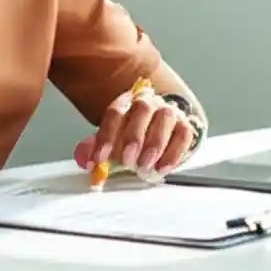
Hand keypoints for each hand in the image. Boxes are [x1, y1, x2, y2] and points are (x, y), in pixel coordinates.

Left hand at [73, 88, 195, 178]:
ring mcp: (168, 112)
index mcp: (126, 102)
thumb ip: (98, 149)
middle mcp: (148, 102)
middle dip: (134, 136)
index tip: (100, 158)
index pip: (115, 112)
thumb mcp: (112, 140)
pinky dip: (174, 152)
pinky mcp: (184, 126)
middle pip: (142, 108)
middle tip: (128, 160)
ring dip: (155, 143)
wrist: (157, 127)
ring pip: (166, 117)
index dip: (106, 135)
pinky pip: (184, 134)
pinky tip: (162, 168)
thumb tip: (86, 161)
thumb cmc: (131, 135)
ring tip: (145, 166)